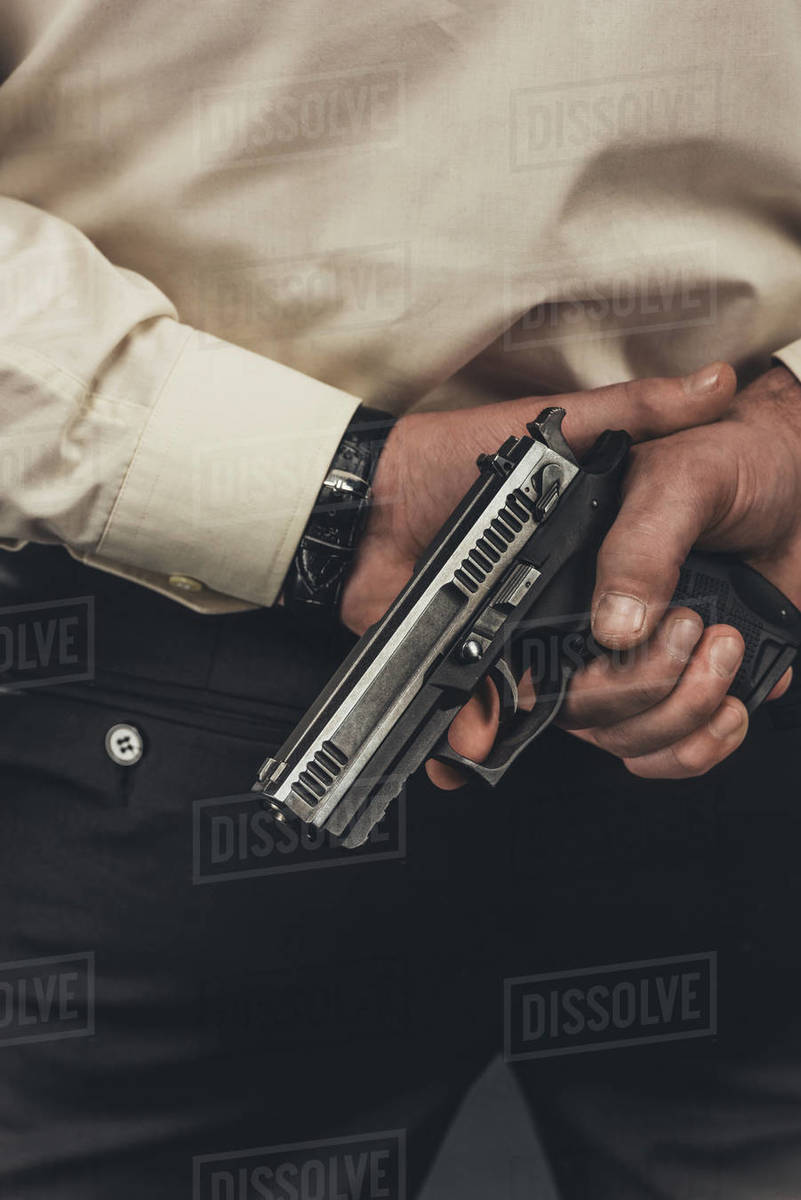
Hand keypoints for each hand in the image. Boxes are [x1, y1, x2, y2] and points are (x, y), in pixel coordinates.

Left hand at [341, 361, 760, 781]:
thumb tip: (715, 386)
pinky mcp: (450, 662)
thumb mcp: (556, 422)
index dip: (650, 645)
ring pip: (528, 709)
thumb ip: (633, 409)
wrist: (366, 494)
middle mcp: (545, 609)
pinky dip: (460, 744)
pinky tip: (457, 753)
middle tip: (578, 687)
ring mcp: (497, 642)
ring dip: (515, 728)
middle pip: (585, 677)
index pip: (631, 618)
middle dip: (589, 699)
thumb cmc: (453, 456)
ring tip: (499, 727)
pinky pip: (464, 719)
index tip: (661, 649)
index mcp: (579, 562)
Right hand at [556, 364, 800, 778]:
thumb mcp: (680, 484)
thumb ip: (640, 548)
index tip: (618, 656)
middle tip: (696, 626)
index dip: (562, 684)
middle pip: (586, 716)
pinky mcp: (693, 687)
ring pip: (632, 744)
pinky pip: (677, 753)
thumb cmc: (736, 462)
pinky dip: (710, 742)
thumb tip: (613, 626)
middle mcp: (595, 630)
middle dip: (650, 690)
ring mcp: (643, 665)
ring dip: (687, 717)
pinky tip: (736, 697)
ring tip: (727, 648)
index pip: (533, 662)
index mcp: (568, 579)